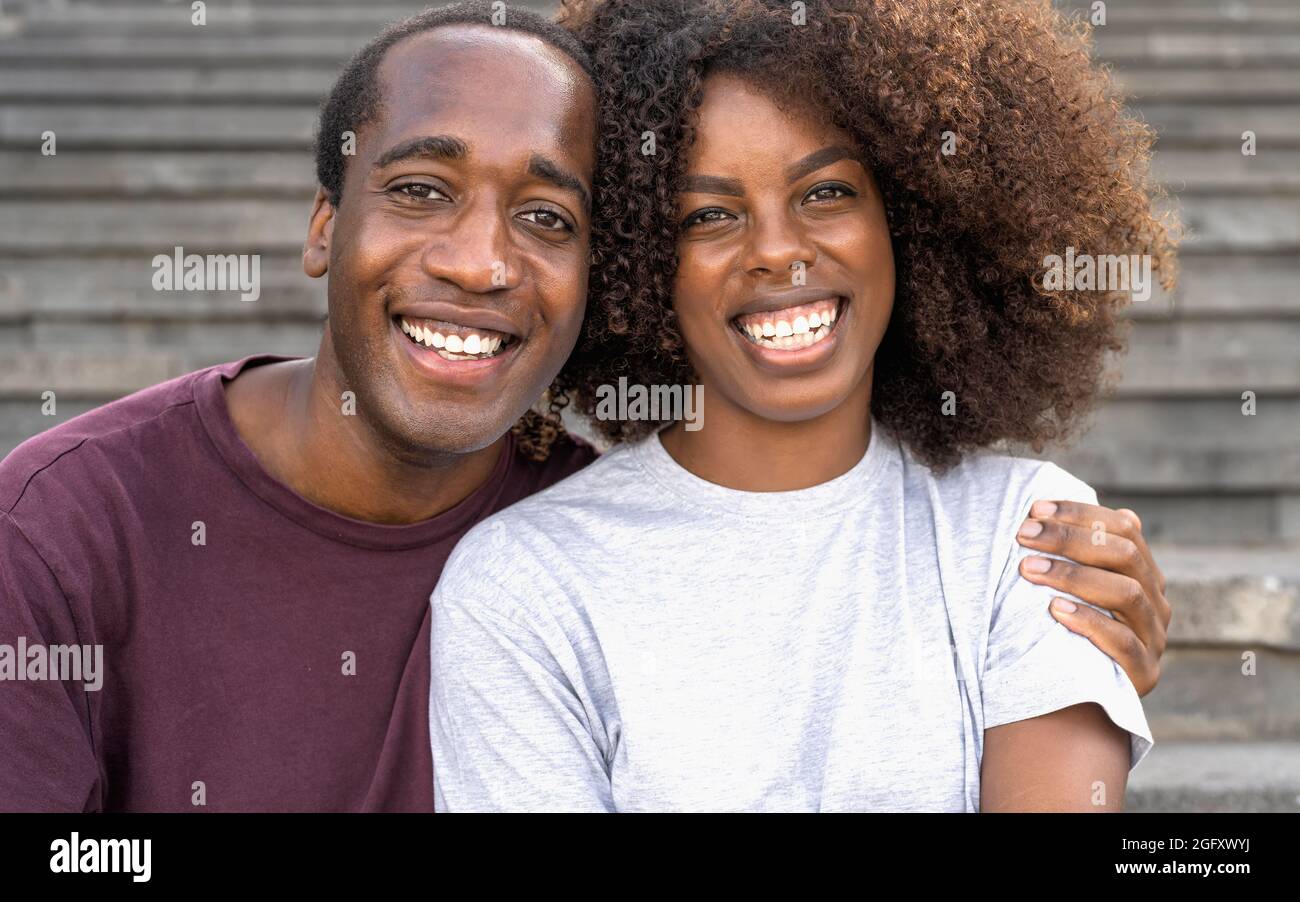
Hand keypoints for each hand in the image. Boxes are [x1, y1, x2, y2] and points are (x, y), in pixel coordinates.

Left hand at [1016, 501, 1171, 695]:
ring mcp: (1155, 637)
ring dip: (1074, 576)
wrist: (1078, 699)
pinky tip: (1055, 610)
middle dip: (1069, 540)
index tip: (1035, 509)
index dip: (1080, 514)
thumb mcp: (1074, 588)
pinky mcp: (1145, 672)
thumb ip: (1078, 553)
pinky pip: (1124, 643)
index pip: (1124, 528)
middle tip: (1024, 536)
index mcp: (1144, 572)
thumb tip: (1077, 510)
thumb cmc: (1067, 630)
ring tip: (1029, 570)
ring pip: (1127, 594)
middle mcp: (1156, 601)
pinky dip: (1090, 623)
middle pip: (1124, 555)